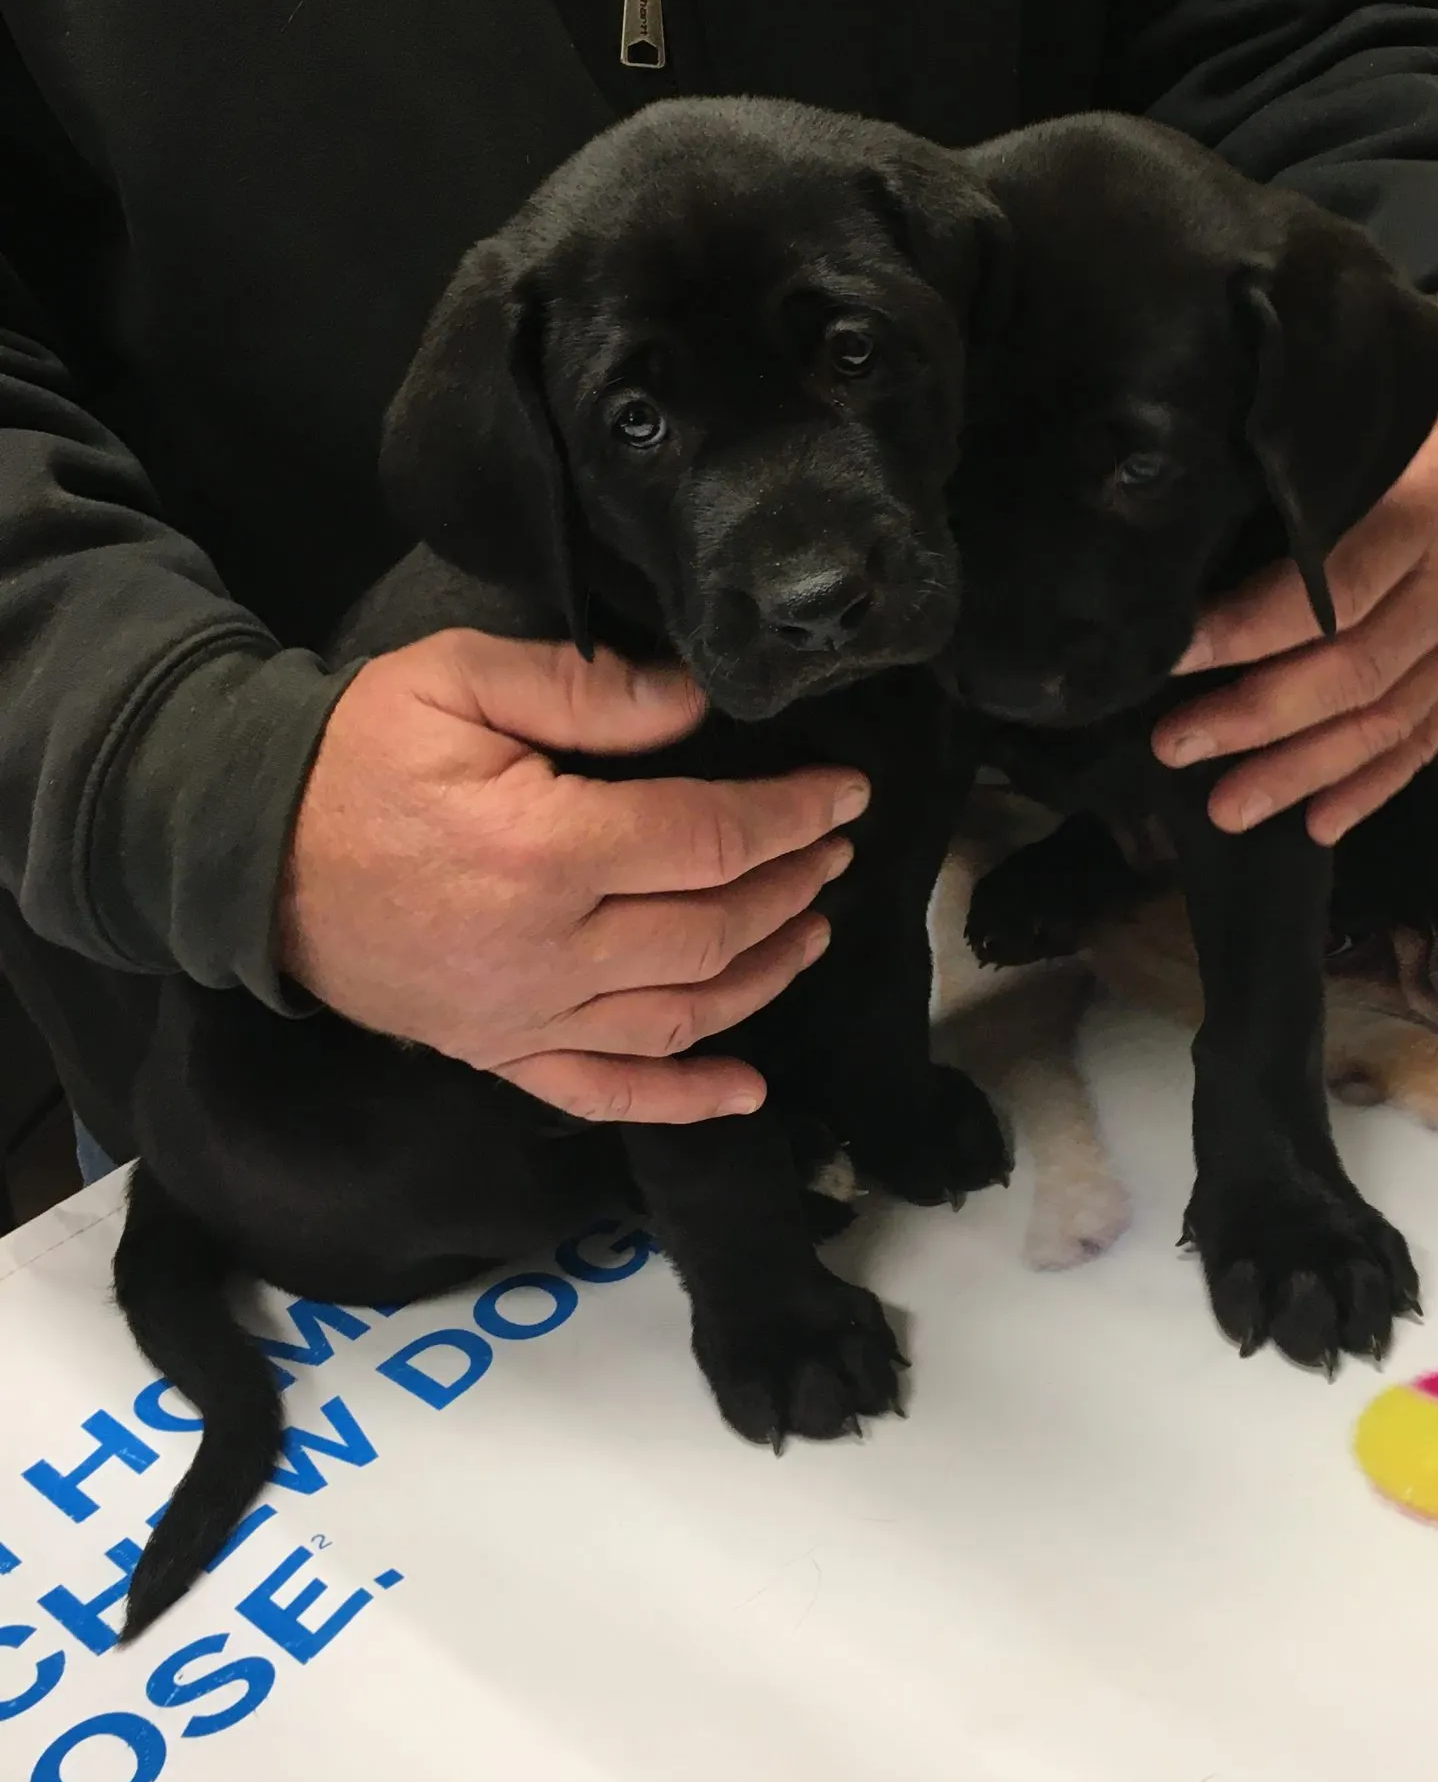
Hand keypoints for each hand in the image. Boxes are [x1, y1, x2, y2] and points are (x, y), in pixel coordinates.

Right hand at [280, 632, 868, 1122]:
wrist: (246, 846)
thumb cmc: (353, 750)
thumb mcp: (459, 678)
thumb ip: (587, 690)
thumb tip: (697, 704)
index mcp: (547, 850)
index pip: (711, 838)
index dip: (792, 815)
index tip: (848, 792)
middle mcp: (549, 951)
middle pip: (712, 929)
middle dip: (790, 884)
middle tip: (833, 847)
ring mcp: (524, 1017)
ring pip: (681, 1014)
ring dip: (763, 975)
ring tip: (812, 927)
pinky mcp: (497, 1053)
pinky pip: (603, 1094)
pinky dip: (683, 1102)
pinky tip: (747, 1091)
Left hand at [1153, 311, 1437, 840]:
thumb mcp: (1395, 368)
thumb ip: (1320, 415)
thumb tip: (1213, 430)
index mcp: (1434, 500)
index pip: (1341, 583)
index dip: (1257, 627)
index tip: (1176, 651)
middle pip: (1359, 668)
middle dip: (1261, 718)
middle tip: (1176, 747)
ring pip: (1390, 716)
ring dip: (1306, 771)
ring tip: (1228, 809)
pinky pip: (1428, 731)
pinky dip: (1375, 783)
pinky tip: (1320, 824)